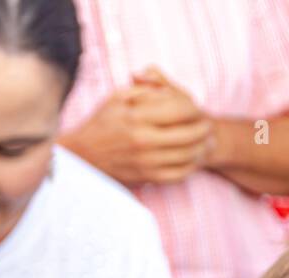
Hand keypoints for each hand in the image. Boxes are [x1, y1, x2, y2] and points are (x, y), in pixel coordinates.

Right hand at [60, 66, 213, 186]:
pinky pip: (179, 174)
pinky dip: (191, 166)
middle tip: (207, 124)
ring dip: (202, 146)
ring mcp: (146, 162)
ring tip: (206, 140)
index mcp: (138, 117)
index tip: (195, 107)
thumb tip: (168, 89)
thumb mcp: (117, 97)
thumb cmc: (100, 123)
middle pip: (190, 133)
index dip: (194, 107)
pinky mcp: (146, 178)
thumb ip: (144, 89)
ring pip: (188, 155)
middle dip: (204, 127)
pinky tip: (192, 158)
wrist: (81, 158)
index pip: (182, 109)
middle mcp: (143, 140)